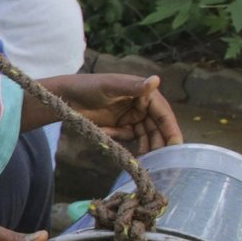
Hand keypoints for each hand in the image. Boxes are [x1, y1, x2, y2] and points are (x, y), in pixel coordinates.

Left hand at [45, 72, 180, 152]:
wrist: (65, 97)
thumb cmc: (89, 86)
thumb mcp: (111, 86)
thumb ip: (133, 87)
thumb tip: (156, 80)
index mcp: (145, 94)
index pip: (164, 114)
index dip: (171, 130)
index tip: (176, 146)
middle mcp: (142, 106)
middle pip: (157, 128)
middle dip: (159, 143)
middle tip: (161, 160)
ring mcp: (132, 117)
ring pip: (145, 136)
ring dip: (145, 147)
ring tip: (143, 160)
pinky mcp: (121, 126)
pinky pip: (127, 138)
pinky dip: (120, 139)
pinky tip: (107, 133)